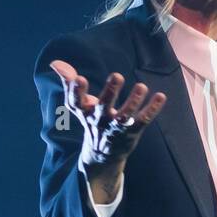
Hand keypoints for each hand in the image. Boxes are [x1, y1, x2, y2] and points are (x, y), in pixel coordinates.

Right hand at [48, 60, 166, 173]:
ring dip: (133, 101)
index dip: (76, 91)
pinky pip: (143, 120)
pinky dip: (152, 109)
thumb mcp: (80, 104)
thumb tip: (55, 63)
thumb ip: (70, 82)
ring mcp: (117, 128)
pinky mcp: (132, 132)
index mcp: (85, 112)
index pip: (76, 103)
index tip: (79, 78)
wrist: (103, 154)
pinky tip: (161, 96)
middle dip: (110, 92)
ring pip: (124, 117)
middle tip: (116, 75)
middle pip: (103, 107)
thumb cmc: (92, 120)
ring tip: (142, 86)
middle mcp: (100, 121)